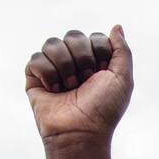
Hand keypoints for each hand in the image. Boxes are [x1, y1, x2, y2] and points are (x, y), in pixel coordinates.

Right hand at [25, 26, 133, 158]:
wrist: (81, 131)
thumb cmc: (104, 109)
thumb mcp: (123, 79)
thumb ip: (122, 51)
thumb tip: (116, 26)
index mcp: (96, 62)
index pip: (95, 38)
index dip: (99, 54)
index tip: (102, 75)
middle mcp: (75, 63)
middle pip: (73, 36)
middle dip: (82, 59)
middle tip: (84, 82)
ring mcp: (54, 68)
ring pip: (53, 44)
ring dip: (65, 67)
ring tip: (69, 88)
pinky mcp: (35, 76)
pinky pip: (37, 59)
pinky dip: (48, 75)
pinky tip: (54, 90)